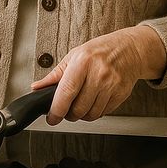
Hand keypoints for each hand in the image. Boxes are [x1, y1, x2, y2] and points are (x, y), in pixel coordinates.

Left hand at [30, 25, 165, 124]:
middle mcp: (98, 74)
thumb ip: (55, 74)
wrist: (129, 49)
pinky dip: (95, 112)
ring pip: (91, 114)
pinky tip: (94, 102)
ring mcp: (111, 85)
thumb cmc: (100, 51)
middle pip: (78, 108)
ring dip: (82, 115)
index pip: (66, 92)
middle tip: (66, 110)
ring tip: (80, 105)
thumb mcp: (74, 55)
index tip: (52, 117)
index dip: (57, 109)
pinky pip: (103, 113)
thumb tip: (37, 87)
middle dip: (68, 114)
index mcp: (83, 62)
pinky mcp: (121, 94)